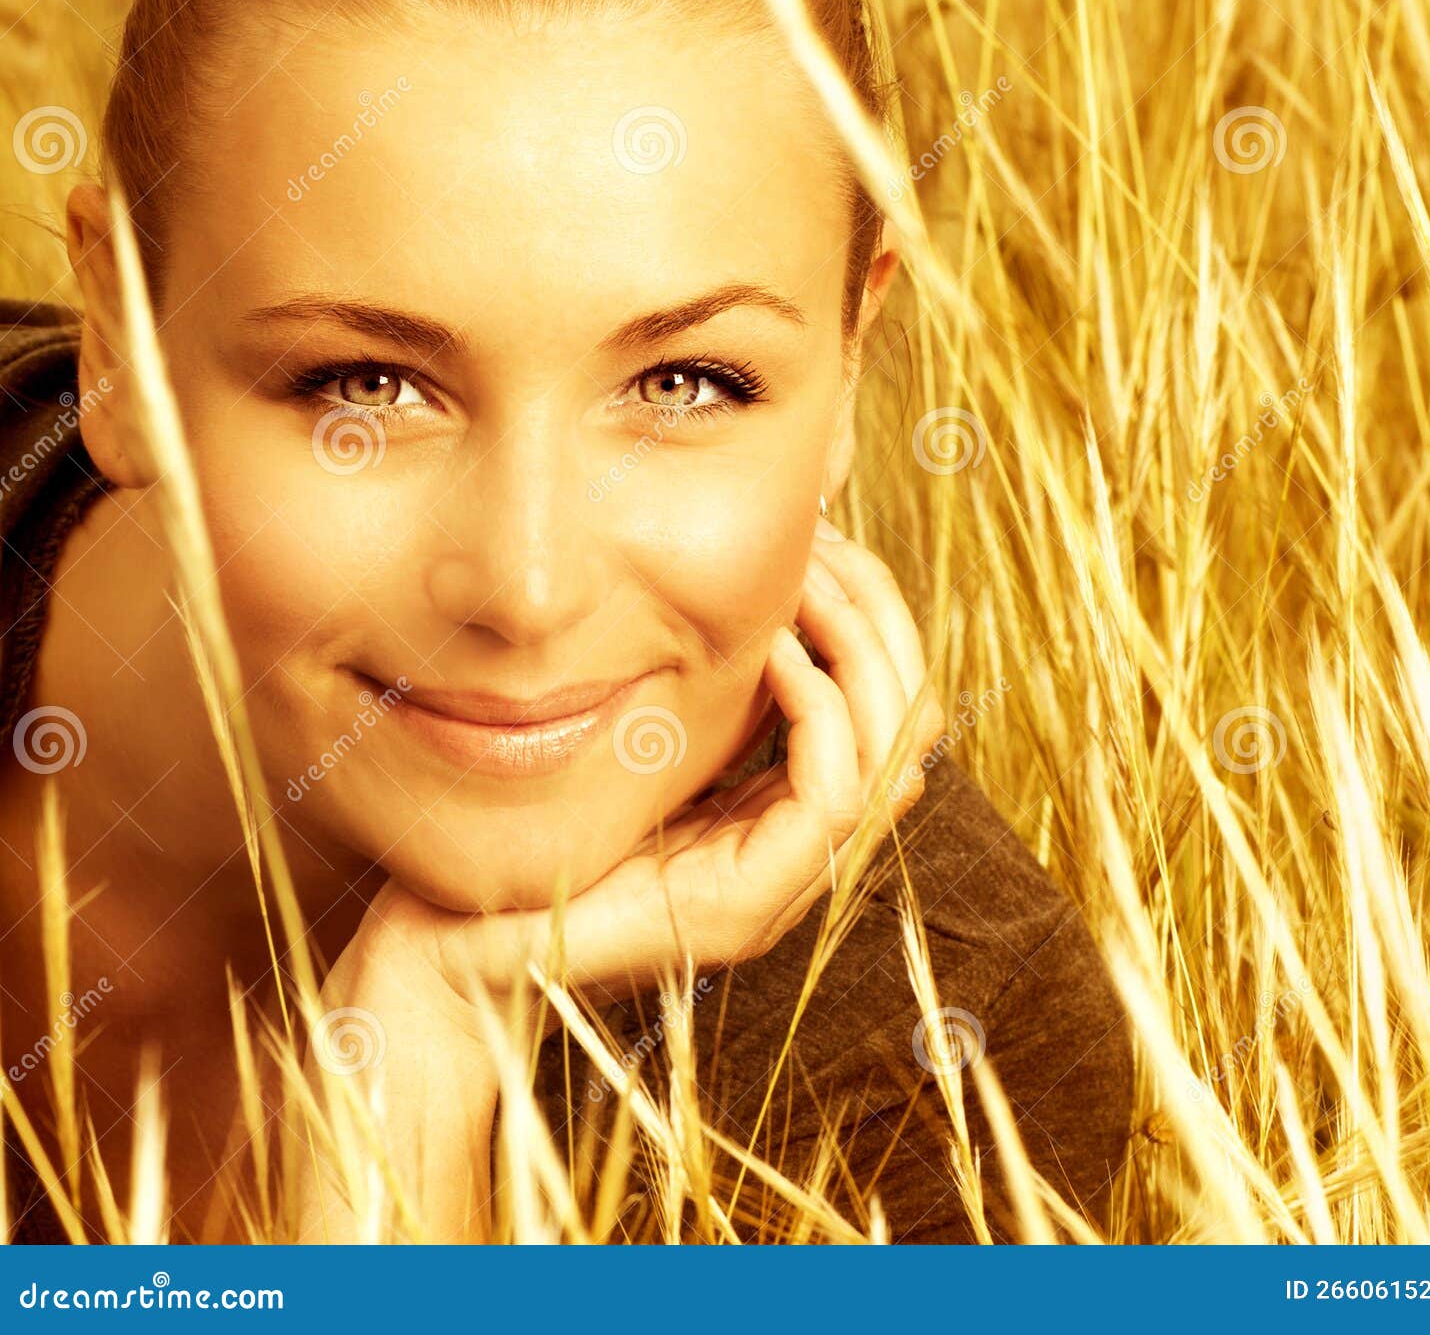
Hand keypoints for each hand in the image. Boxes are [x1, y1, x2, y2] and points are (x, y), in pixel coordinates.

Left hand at [297, 520, 944, 1240]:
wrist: (451, 951)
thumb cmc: (531, 832)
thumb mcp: (637, 741)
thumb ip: (701, 696)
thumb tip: (746, 591)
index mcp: (782, 816)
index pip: (892, 713)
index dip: (874, 618)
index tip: (825, 543)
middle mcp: (800, 854)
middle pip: (913, 727)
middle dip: (880, 617)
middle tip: (826, 543)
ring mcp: (779, 887)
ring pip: (895, 758)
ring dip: (860, 650)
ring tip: (806, 579)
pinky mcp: (744, 908)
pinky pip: (830, 795)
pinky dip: (817, 707)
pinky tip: (771, 650)